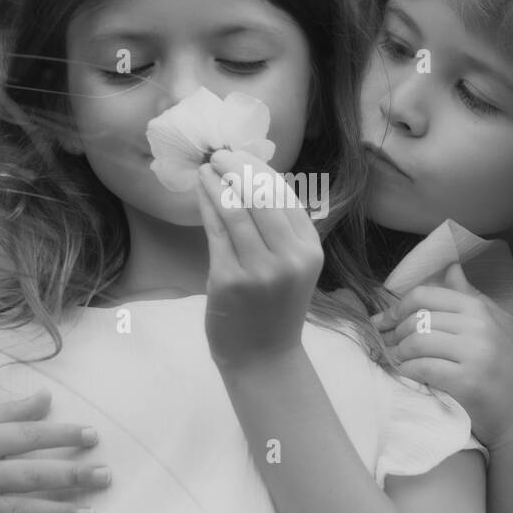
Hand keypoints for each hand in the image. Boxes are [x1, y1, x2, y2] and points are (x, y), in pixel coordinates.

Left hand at [195, 148, 323, 370]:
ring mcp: (260, 270)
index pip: (285, 196)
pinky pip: (216, 232)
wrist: (263, 357)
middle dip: (237, 167)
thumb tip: (253, 176)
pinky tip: (202, 192)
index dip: (261, 169)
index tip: (241, 155)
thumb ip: (281, 229)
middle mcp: (290, 258)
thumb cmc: (275, 308)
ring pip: (235, 210)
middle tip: (219, 154)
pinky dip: (208, 206)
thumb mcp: (293, 267)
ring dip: (217, 183)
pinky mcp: (230, 280)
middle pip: (261, 196)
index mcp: (310, 251)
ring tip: (206, 169)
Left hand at [371, 262, 512, 451]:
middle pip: (417, 319)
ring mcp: (473, 354)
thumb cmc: (511, 366)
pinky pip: (423, 368)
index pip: (426, 295)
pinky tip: (407, 373)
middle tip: (386, 342)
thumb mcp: (498, 323)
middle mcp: (478, 326)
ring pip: (417, 342)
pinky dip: (408, 370)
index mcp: (480, 309)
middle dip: (394, 331)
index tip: (386, 319)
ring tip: (395, 358)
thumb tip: (451, 268)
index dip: (399, 306)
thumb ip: (470, 296)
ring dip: (399, 352)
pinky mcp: (466, 381)